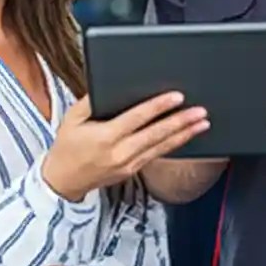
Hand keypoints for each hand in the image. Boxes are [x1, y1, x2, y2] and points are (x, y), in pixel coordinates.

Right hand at [42, 92, 208, 201]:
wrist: (63, 180)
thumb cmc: (67, 146)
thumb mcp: (71, 118)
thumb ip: (91, 100)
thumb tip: (111, 85)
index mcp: (105, 137)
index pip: (137, 118)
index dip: (158, 107)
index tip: (177, 97)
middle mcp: (119, 153)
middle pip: (156, 135)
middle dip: (181, 122)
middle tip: (200, 112)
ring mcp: (128, 164)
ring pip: (161, 147)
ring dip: (184, 135)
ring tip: (202, 123)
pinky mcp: (132, 171)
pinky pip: (156, 155)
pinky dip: (173, 145)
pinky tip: (186, 136)